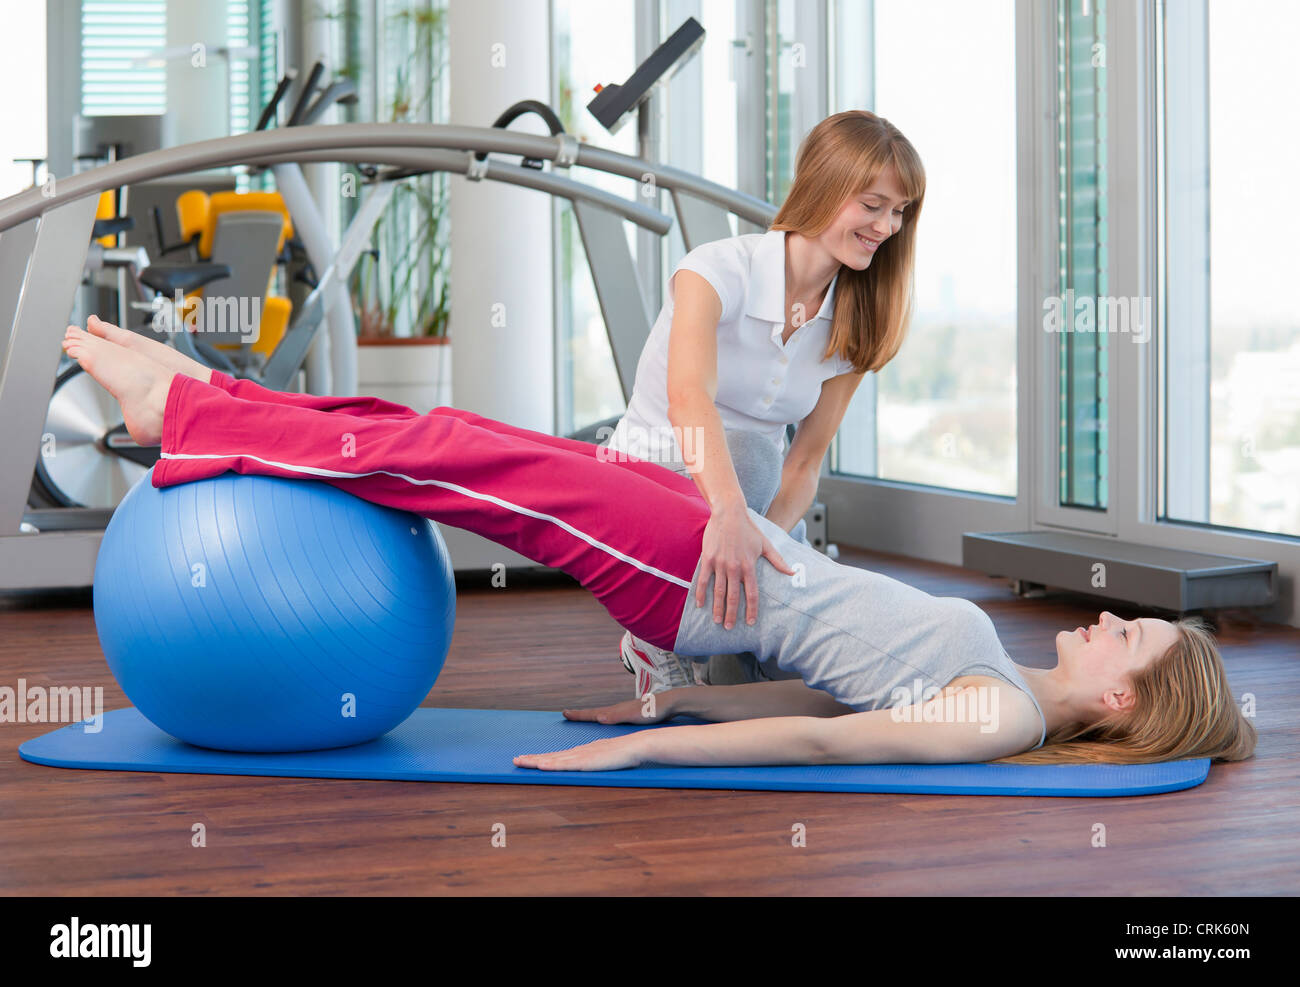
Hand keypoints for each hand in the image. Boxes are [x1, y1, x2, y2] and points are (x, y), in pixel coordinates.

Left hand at [513, 734, 643, 771]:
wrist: (637, 745)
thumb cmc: (625, 753)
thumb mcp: (607, 757)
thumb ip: (597, 760)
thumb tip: (589, 763)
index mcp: (583, 751)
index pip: (559, 756)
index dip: (543, 758)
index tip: (529, 759)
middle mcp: (579, 752)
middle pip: (552, 755)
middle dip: (532, 758)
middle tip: (515, 760)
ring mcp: (582, 755)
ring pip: (554, 759)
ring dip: (536, 761)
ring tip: (520, 762)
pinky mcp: (587, 761)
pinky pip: (565, 764)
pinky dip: (552, 764)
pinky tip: (541, 765)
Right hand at [562, 693, 674, 724]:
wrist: (670, 703)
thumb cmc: (653, 710)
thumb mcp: (634, 715)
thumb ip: (617, 716)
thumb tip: (599, 717)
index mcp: (615, 711)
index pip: (593, 713)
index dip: (579, 715)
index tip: (564, 713)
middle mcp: (618, 710)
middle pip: (595, 712)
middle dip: (581, 714)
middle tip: (567, 714)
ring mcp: (625, 712)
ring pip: (603, 714)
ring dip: (592, 716)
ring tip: (583, 717)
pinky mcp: (632, 715)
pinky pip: (612, 718)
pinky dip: (604, 719)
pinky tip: (607, 723)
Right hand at [697, 501, 795, 627]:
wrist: (729, 513)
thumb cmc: (749, 529)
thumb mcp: (765, 545)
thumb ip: (778, 561)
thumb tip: (792, 572)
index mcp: (749, 566)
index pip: (751, 594)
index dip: (751, 610)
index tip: (750, 622)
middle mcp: (735, 568)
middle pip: (733, 597)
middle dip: (731, 614)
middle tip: (729, 627)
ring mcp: (720, 564)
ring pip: (718, 591)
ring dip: (717, 608)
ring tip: (717, 621)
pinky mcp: (708, 559)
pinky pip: (704, 580)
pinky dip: (701, 593)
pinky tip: (700, 605)